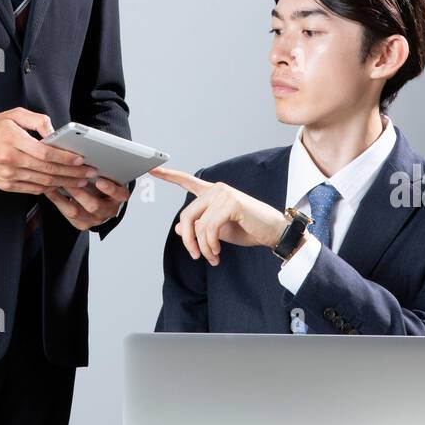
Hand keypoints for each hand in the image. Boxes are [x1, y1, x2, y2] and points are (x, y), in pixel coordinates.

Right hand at [0, 108, 93, 194]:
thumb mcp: (13, 115)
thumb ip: (37, 120)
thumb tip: (55, 133)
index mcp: (12, 140)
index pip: (44, 153)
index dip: (64, 158)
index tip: (80, 159)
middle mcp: (10, 160)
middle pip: (47, 170)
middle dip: (71, 173)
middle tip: (88, 173)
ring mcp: (8, 175)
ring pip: (42, 183)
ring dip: (64, 183)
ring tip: (80, 181)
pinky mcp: (7, 185)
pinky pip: (33, 189)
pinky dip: (49, 189)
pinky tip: (62, 186)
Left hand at [46, 174, 130, 231]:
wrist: (104, 201)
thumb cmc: (105, 182)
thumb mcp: (110, 175)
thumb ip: (102, 169)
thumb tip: (87, 156)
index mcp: (119, 196)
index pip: (119, 194)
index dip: (110, 189)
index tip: (100, 181)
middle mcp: (108, 210)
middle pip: (94, 205)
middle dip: (78, 192)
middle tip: (66, 180)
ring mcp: (95, 219)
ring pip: (76, 212)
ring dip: (63, 196)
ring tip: (56, 183)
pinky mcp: (82, 224)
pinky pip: (67, 215)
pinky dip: (57, 201)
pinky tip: (50, 191)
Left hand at [150, 166, 289, 265]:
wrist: (272, 232)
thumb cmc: (248, 229)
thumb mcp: (219, 230)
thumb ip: (199, 226)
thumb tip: (177, 229)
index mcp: (212, 193)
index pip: (187, 181)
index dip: (168, 175)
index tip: (152, 168)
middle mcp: (215, 190)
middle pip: (186, 216)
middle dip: (188, 240)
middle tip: (196, 256)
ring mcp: (223, 194)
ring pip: (197, 225)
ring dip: (203, 247)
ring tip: (212, 257)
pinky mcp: (231, 203)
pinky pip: (209, 228)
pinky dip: (210, 245)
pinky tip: (217, 252)